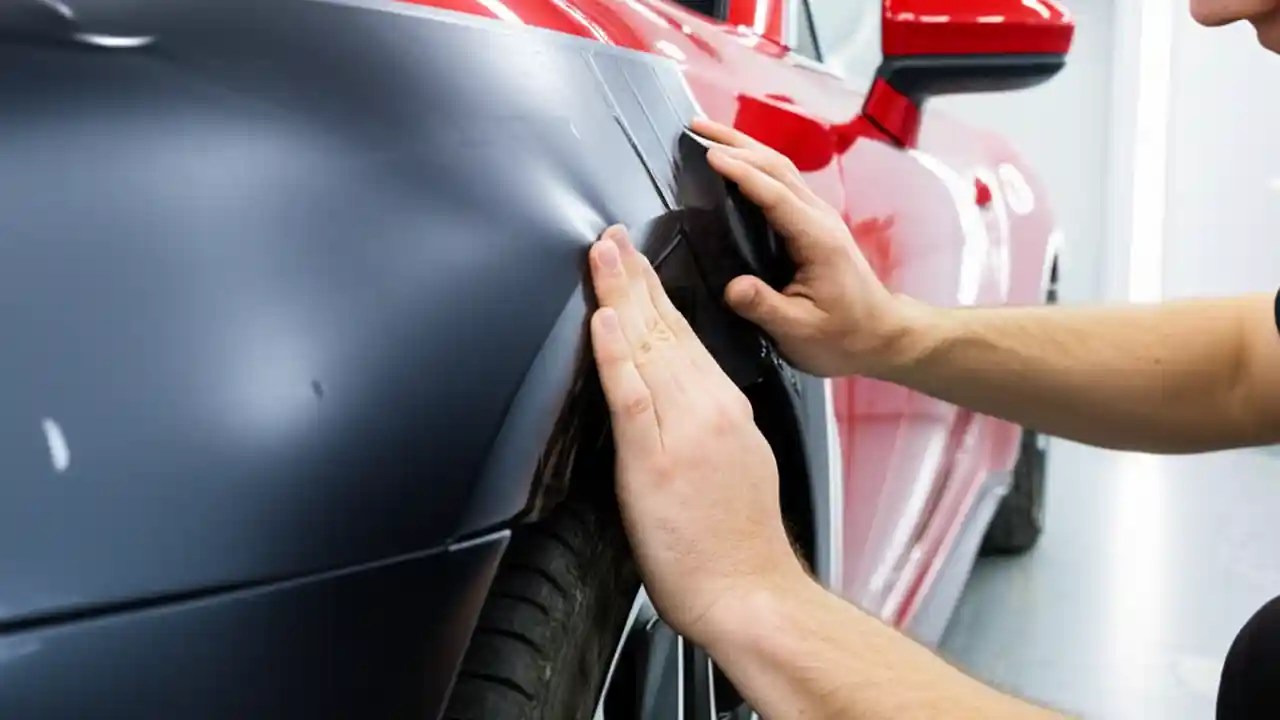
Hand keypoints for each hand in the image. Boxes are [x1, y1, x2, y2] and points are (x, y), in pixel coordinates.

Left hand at [587, 225, 806, 645]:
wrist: (751, 593)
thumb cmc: (738, 540)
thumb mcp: (739, 463)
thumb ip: (711, 423)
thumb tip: (681, 398)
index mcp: (724, 408)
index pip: (685, 336)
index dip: (656, 295)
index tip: (636, 263)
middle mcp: (708, 408)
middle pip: (665, 330)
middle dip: (634, 279)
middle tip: (611, 238)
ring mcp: (682, 431)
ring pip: (648, 348)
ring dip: (621, 297)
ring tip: (603, 257)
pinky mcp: (654, 460)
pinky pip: (632, 396)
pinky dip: (617, 354)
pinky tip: (604, 320)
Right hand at [692, 118, 915, 377]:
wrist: (880, 335)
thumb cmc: (841, 336)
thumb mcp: (800, 330)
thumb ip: (765, 308)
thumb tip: (732, 287)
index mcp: (816, 239)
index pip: (775, 194)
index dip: (742, 172)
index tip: (709, 154)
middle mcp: (818, 217)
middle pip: (776, 166)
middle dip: (736, 143)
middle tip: (694, 128)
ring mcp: (818, 215)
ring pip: (780, 167)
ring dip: (744, 146)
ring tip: (706, 133)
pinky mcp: (812, 221)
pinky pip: (781, 181)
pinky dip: (754, 164)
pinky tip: (735, 161)